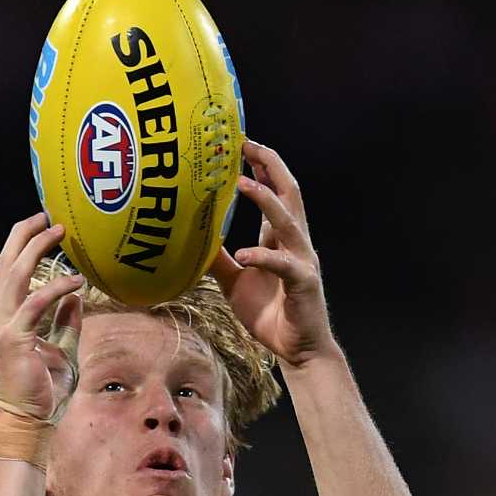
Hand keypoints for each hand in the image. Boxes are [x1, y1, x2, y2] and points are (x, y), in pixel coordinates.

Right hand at [0, 212, 85, 424]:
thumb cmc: (43, 390)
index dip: (23, 244)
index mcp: (6, 317)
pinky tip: (76, 281)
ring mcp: (4, 327)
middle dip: (26, 235)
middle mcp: (0, 317)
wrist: (28, 420)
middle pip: (8, 263)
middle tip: (49, 217)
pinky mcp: (16, 339)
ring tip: (59, 233)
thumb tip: (76, 296)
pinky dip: (55, 288)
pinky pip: (36, 304)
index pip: (10, 271)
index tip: (43, 226)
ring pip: (16, 275)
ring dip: (37, 250)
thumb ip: (66, 321)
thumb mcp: (61, 349)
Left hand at [211, 140, 334, 366]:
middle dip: (269, 165)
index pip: (274, 193)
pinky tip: (242, 253)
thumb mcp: (235, 282)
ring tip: (242, 181)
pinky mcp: (303, 283)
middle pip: (289, 192)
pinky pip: (282, 265)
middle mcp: (295, 244)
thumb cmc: (269, 314)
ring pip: (288, 220)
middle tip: (247, 144)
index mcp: (280, 240)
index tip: (242, 144)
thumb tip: (192, 241)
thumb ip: (219, 259)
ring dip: (265, 199)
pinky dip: (262, 256)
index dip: (261, 168)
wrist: (298, 351)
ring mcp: (302, 261)